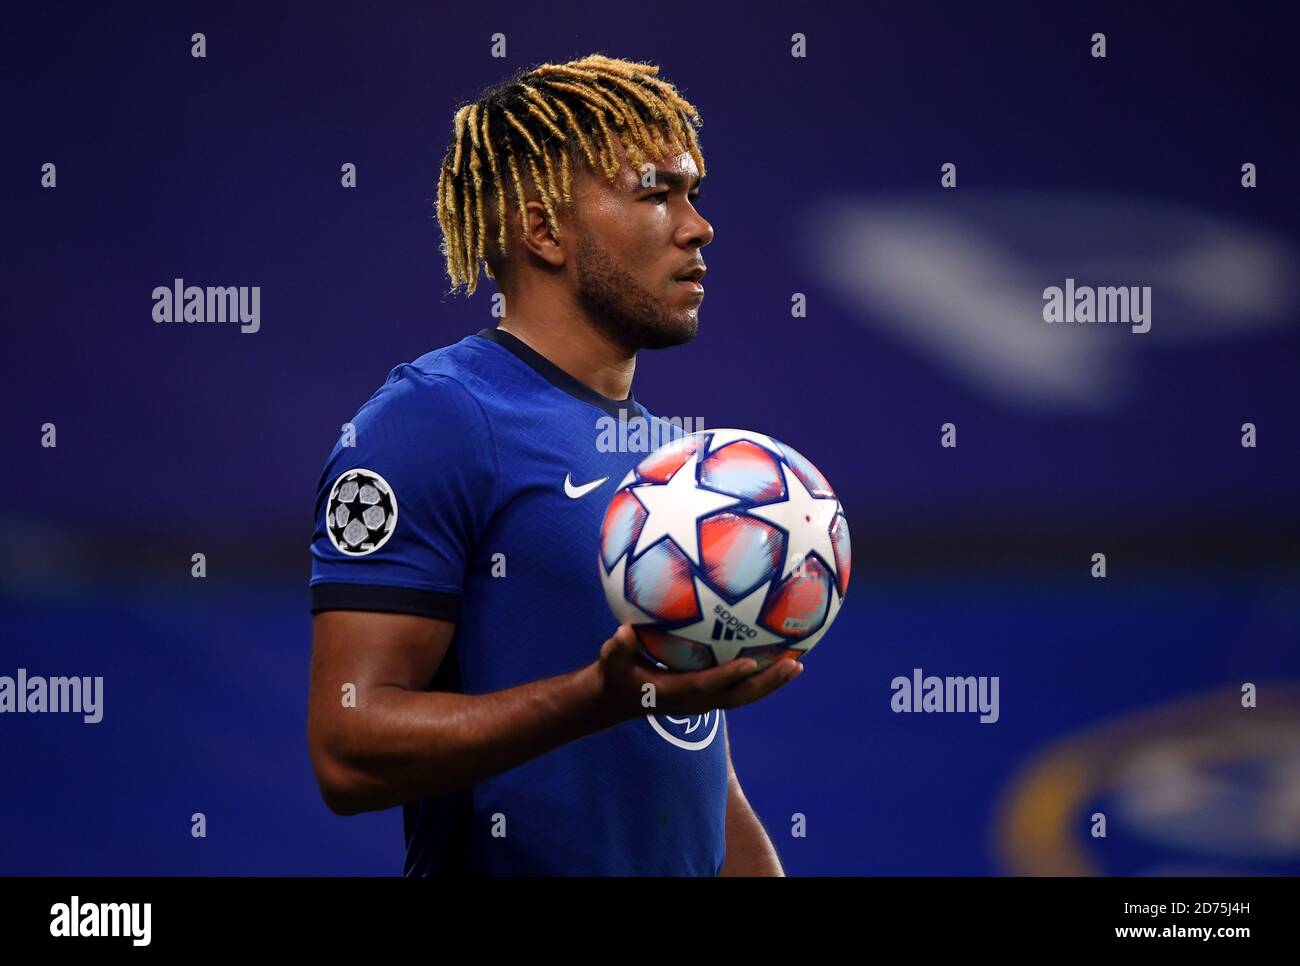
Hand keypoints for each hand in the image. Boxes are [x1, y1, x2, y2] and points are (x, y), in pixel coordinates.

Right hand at [592, 624, 802, 724]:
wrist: (618, 698)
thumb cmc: (615, 674)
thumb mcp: (610, 661)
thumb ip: (617, 648)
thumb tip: (623, 631)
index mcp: (675, 693)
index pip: (707, 685)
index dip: (729, 675)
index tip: (752, 662)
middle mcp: (696, 702)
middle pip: (739, 697)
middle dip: (767, 683)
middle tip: (794, 665)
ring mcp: (704, 701)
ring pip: (744, 696)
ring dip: (771, 684)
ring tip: (797, 666)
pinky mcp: (708, 695)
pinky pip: (739, 689)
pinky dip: (760, 679)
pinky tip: (777, 660)